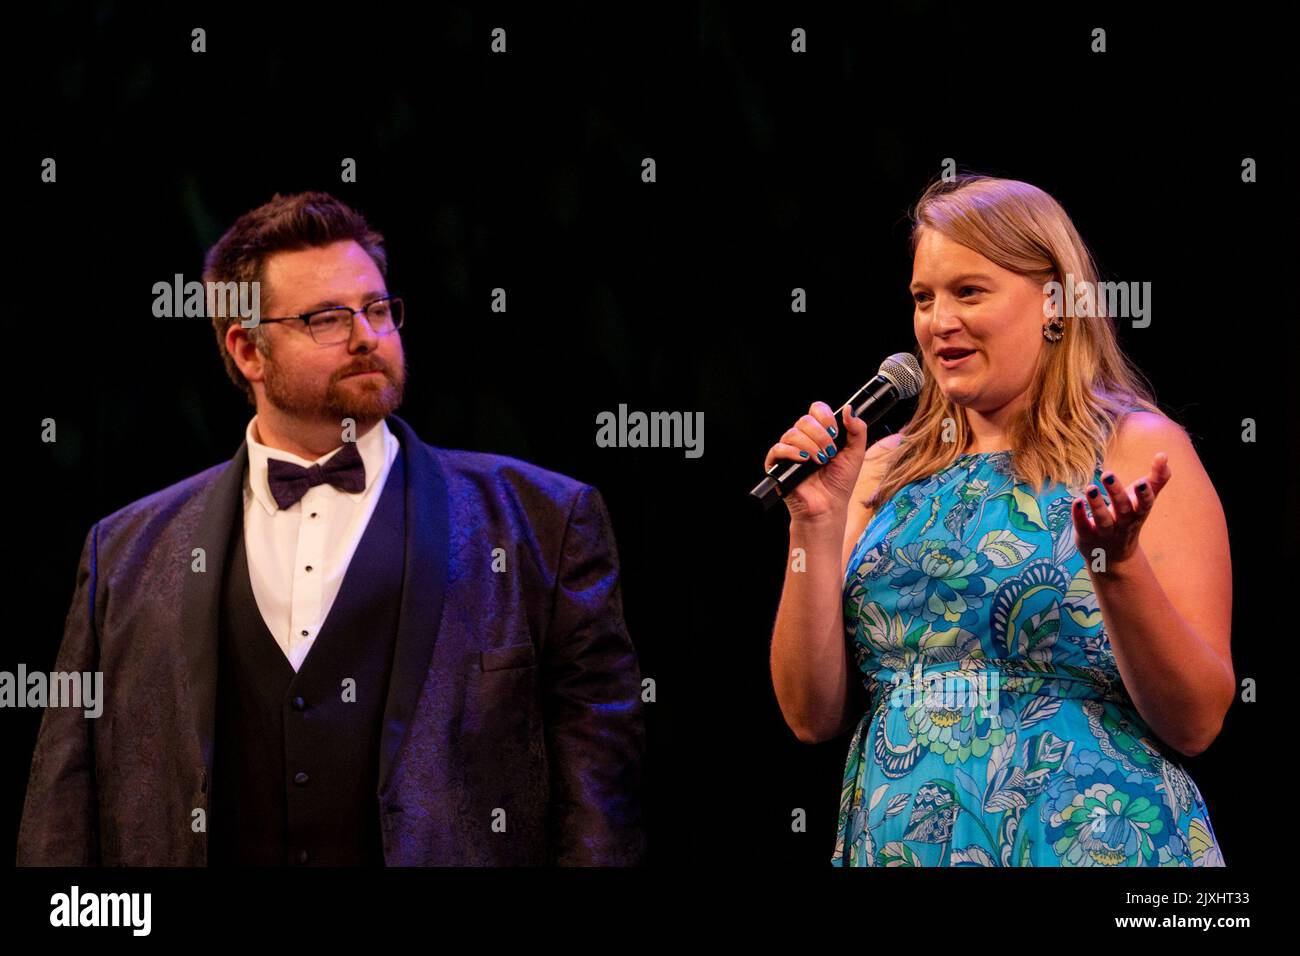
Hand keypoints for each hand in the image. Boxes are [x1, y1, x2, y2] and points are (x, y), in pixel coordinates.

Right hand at [762, 400, 867, 520]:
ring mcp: (789, 451)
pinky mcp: (778, 465)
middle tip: (830, 453)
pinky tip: (804, 460)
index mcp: (820, 434)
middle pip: (804, 420)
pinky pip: (778, 448)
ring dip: (810, 446)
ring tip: (820, 461)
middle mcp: (804, 439)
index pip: (816, 410)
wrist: (828, 506)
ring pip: (792, 433)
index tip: (835, 433)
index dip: (825, 417)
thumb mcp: (856, 453)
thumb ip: (857, 430)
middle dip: (821, 436)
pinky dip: (791, 452)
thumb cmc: (839, 483)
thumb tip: (850, 409)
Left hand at [1072, 451, 1170, 567]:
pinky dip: (1079, 515)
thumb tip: (1164, 455)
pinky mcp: (1087, 537)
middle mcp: (1123, 524)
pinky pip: (1083, 526)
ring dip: (1096, 504)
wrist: (1114, 558)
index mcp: (1138, 513)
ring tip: (1090, 487)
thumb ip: (1156, 480)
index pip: (1144, 505)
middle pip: (1122, 509)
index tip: (1142, 482)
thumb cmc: (1129, 519)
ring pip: (1102, 520)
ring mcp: (1105, 532)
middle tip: (1107, 474)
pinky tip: (1076, 501)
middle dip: (1116, 493)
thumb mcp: (1143, 501)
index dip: (1144, 495)